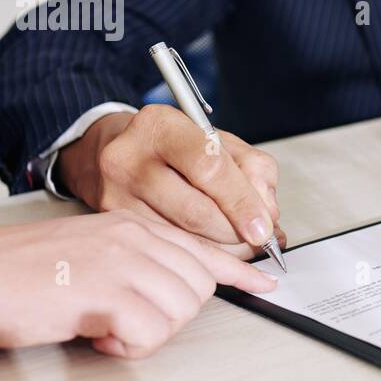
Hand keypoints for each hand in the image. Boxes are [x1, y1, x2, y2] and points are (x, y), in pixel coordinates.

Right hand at [0, 211, 279, 359]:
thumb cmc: (15, 272)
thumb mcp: (87, 253)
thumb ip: (131, 264)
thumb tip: (169, 293)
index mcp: (131, 227)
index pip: (201, 249)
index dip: (239, 272)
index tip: (264, 284)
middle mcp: (133, 238)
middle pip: (199, 288)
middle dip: (174, 316)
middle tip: (129, 323)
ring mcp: (121, 263)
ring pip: (180, 312)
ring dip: (146, 334)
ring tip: (104, 328)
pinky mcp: (106, 292)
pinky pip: (150, 333)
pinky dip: (125, 347)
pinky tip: (95, 336)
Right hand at [58, 106, 284, 251]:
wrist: (118, 152)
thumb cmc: (174, 146)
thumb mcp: (219, 141)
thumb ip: (253, 169)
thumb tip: (267, 212)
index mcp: (161, 126)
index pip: (209, 167)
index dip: (242, 201)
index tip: (264, 226)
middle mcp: (129, 159)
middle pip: (195, 211)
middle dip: (235, 232)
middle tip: (258, 236)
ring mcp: (115, 194)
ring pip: (183, 237)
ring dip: (223, 248)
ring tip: (240, 240)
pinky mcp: (113, 222)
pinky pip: (168, 248)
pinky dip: (201, 254)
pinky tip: (214, 246)